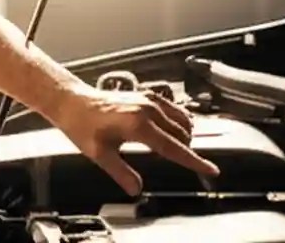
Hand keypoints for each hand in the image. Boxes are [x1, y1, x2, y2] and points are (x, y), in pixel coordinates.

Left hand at [48, 85, 220, 195]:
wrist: (71, 101)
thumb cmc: (82, 126)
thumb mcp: (99, 154)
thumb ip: (121, 173)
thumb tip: (136, 189)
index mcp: (139, 125)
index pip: (174, 148)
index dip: (195, 161)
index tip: (212, 170)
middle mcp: (148, 110)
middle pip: (182, 134)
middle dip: (187, 150)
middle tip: (185, 164)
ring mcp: (147, 100)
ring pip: (181, 120)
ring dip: (184, 135)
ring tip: (176, 150)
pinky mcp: (145, 95)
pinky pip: (173, 108)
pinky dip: (178, 120)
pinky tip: (171, 130)